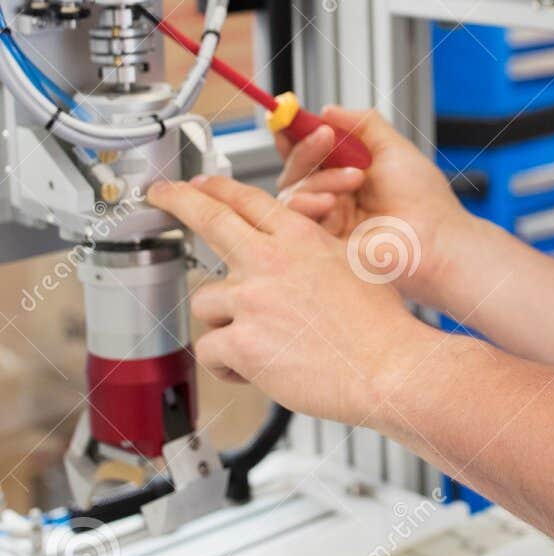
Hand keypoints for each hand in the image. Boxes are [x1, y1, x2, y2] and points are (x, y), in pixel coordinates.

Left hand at [147, 175, 426, 422]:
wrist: (389, 367)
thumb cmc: (381, 328)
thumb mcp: (354, 266)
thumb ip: (313, 254)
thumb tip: (291, 258)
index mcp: (300, 238)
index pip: (247, 200)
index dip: (216, 189)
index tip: (197, 185)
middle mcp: (271, 260)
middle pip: (209, 219)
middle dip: (178, 201)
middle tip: (161, 195)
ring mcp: (252, 299)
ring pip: (205, 302)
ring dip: (224, 323)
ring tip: (259, 343)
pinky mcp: (241, 341)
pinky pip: (210, 350)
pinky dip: (229, 366)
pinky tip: (257, 370)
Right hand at [275, 106, 471, 306]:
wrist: (434, 239)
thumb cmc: (424, 201)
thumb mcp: (394, 149)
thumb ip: (363, 124)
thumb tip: (328, 110)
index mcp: (351, 172)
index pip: (312, 152)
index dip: (296, 136)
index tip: (288, 121)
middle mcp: (336, 194)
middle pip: (296, 169)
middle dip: (306, 149)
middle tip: (325, 137)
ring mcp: (328, 218)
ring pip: (294, 190)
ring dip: (320, 178)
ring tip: (354, 179)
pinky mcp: (322, 241)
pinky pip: (295, 218)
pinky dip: (308, 202)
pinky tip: (331, 201)